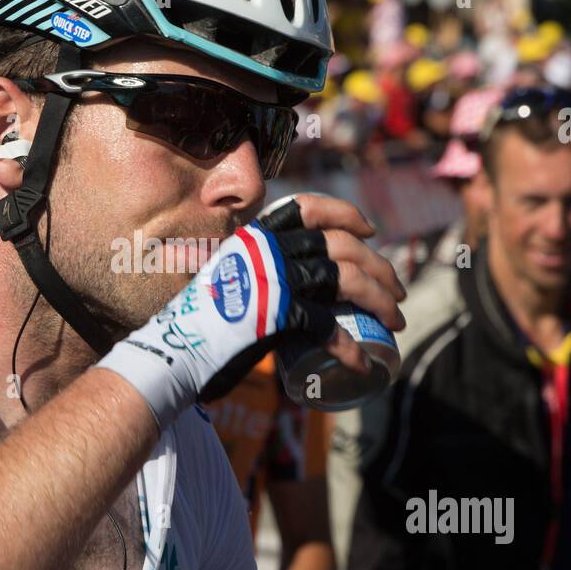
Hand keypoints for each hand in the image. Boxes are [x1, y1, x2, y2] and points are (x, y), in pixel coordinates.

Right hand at [97, 194, 404, 428]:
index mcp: (254, 237)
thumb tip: (294, 291)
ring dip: (380, 300)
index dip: (345, 214)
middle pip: (341, 246)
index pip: (307, 208)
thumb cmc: (201, 326)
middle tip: (397, 290)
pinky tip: (362, 361)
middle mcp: (266, 250)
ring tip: (396, 321)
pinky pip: (328, 326)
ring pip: (346, 278)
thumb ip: (259, 277)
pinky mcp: (276, 314)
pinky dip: (350, 346)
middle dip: (380, 267)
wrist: (173, 353)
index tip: (370, 230)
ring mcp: (272, 279)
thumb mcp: (232, 282)